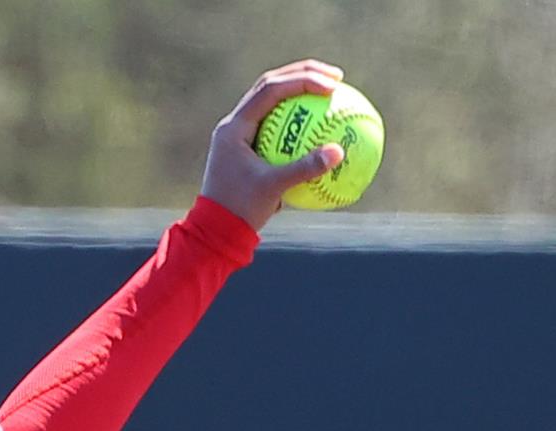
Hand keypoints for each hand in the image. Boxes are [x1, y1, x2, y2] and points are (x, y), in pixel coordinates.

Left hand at [200, 59, 347, 233]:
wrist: (215, 231)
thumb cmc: (239, 210)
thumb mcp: (273, 189)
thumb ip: (305, 168)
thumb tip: (339, 151)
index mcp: (234, 127)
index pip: (271, 89)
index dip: (303, 80)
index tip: (333, 86)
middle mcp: (234, 125)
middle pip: (271, 85)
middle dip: (304, 74)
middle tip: (336, 78)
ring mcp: (240, 136)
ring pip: (273, 103)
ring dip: (301, 93)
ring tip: (332, 92)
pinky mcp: (248, 149)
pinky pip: (277, 127)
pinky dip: (299, 122)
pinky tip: (324, 126)